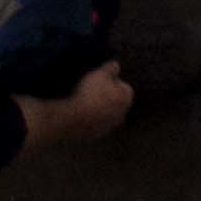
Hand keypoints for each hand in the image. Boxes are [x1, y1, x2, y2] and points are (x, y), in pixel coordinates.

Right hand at [16, 61, 136, 148]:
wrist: (73, 118)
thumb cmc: (89, 93)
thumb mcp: (100, 72)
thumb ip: (111, 67)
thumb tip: (116, 66)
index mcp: (126, 98)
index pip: (122, 86)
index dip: (109, 81)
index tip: (98, 80)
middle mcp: (122, 114)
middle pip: (114, 101)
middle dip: (105, 96)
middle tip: (90, 90)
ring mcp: (109, 126)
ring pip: (104, 113)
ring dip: (97, 108)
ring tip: (83, 100)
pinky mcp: (96, 134)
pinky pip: (94, 123)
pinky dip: (89, 118)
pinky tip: (79, 112)